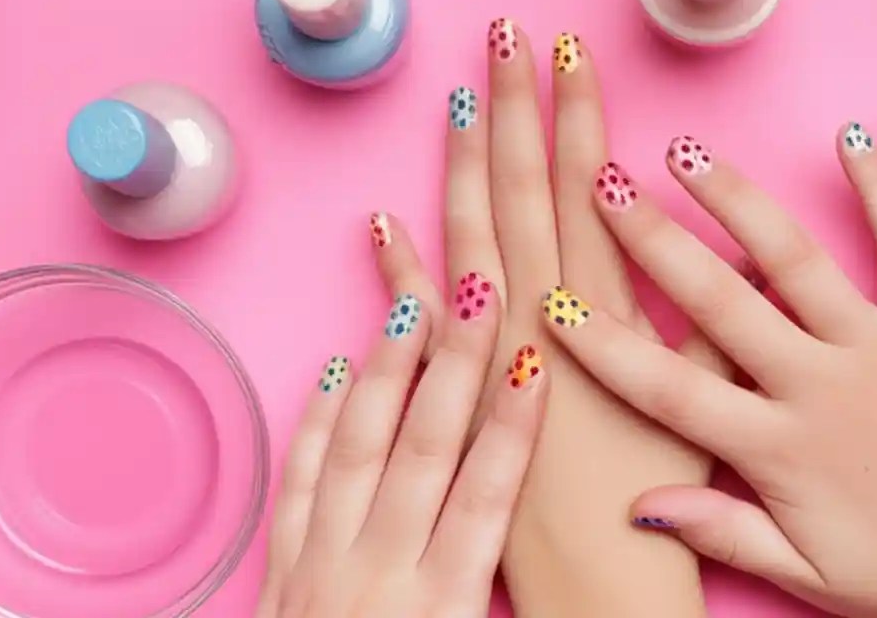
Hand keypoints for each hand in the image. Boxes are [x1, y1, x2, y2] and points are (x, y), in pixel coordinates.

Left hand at [257, 222, 546, 617]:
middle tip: (478, 291)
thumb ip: (534, 616)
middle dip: (456, 366)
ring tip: (408, 303)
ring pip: (354, 450)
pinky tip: (328, 368)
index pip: (486, 497)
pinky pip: (295, 481)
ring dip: (385, 372)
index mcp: (441, 606)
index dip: (514, 425)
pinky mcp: (279, 568)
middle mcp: (379, 574)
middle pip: (423, 451)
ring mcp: (320, 565)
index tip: (535, 359)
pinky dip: (311, 421)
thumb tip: (597, 579)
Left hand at [437, 21, 729, 614]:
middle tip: (509, 39)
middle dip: (520, 109)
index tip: (571, 59)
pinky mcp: (455, 398)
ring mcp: (490, 358)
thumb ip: (708, 328)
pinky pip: (413, 327)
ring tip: (461, 94)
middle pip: (525, 196)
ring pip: (471, 239)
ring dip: (466, 162)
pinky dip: (395, 271)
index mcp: (607, 317)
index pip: (590, 195)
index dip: (580, 120)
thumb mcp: (708, 404)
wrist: (607, 582)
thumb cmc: (663, 500)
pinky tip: (380, 219)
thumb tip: (723, 256)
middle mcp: (542, 323)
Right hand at [542, 124, 876, 615]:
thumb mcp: (813, 574)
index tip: (553, 302)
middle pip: (718, 299)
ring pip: (795, 259)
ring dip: (736, 199)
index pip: (670, 388)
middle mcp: (822, 383)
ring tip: (686, 151)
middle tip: (604, 183)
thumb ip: (725, 531)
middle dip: (652, 238)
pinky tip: (849, 136)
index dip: (605, 346)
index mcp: (781, 449)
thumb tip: (639, 504)